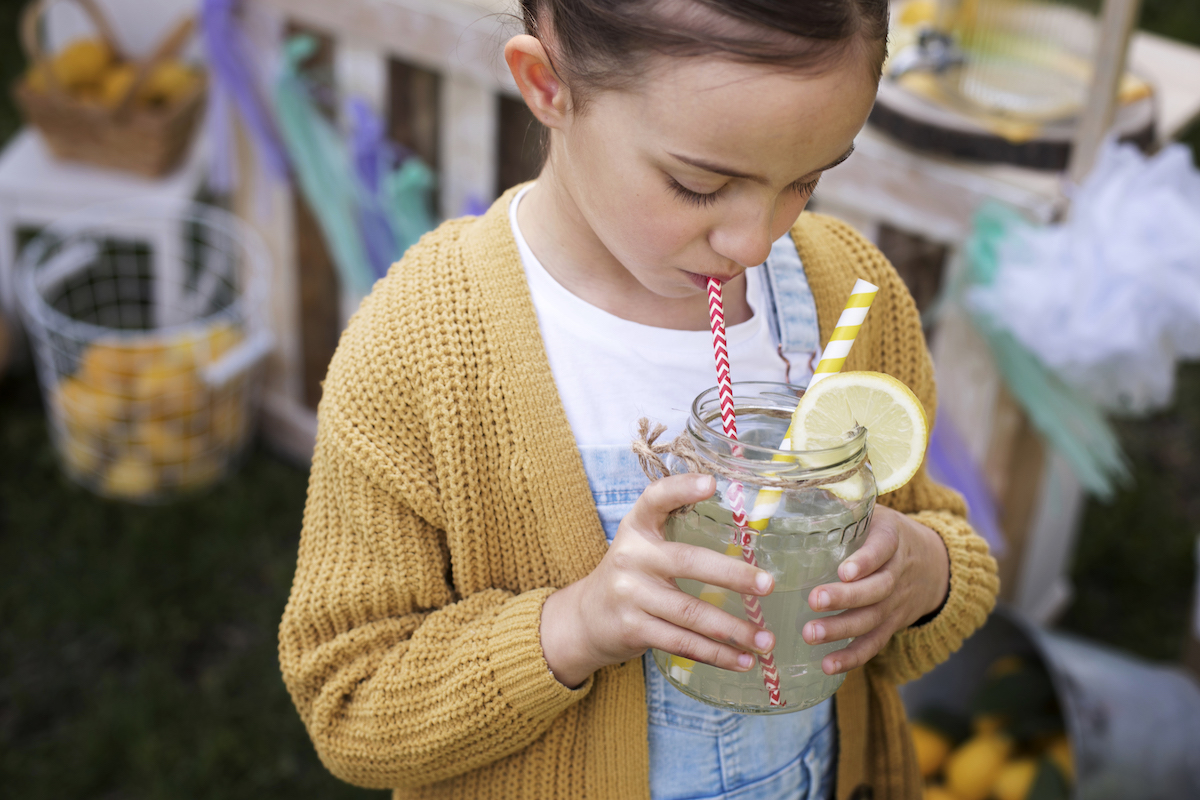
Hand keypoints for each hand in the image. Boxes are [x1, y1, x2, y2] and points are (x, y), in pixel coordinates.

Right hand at [541, 474, 775, 687]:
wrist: (584, 618)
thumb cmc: (632, 575)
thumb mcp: (643, 544)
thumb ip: (676, 532)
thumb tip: (746, 532)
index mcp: (637, 527)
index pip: (656, 499)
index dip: (682, 488)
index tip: (712, 483)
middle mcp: (631, 557)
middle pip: (688, 562)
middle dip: (733, 575)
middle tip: (768, 585)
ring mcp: (630, 595)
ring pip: (691, 613)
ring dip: (733, 629)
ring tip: (765, 641)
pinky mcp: (633, 629)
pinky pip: (682, 643)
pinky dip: (716, 655)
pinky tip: (742, 661)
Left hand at [801, 505, 948, 674]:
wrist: (935, 564)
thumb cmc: (887, 534)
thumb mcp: (875, 513)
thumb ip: (843, 505)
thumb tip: (793, 490)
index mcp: (892, 539)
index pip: (883, 549)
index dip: (866, 561)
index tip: (844, 569)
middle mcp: (897, 573)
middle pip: (875, 589)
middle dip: (845, 598)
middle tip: (814, 600)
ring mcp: (895, 603)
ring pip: (871, 619)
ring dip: (841, 629)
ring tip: (810, 634)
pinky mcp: (890, 625)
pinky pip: (873, 644)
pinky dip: (851, 657)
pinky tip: (826, 665)